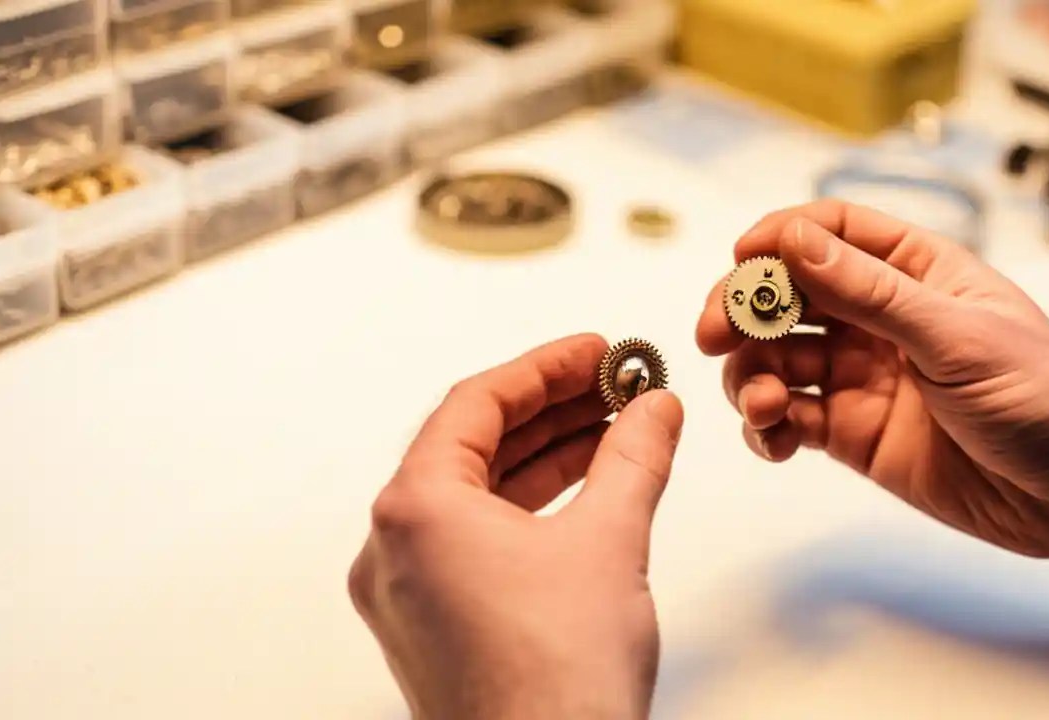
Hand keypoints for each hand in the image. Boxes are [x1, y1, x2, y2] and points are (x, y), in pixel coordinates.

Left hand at [349, 334, 683, 719]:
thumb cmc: (559, 680)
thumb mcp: (610, 541)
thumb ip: (634, 457)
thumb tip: (655, 406)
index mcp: (415, 511)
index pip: (476, 404)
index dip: (546, 367)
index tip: (598, 350)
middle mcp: (394, 548)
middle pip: (474, 446)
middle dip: (553, 411)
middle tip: (617, 384)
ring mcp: (408, 593)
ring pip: (478, 497)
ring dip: (547, 458)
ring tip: (616, 430)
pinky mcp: (433, 628)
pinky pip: (478, 543)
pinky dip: (531, 511)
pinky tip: (589, 493)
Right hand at [696, 200, 1048, 558]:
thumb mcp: (958, 336)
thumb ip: (871, 292)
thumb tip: (794, 241)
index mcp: (918, 273)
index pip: (834, 233)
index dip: (782, 238)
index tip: (741, 258)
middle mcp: (882, 319)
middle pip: (789, 295)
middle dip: (745, 310)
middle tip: (714, 335)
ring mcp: (864, 377)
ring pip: (778, 359)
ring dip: (752, 375)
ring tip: (764, 405)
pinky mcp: (854, 434)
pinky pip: (790, 419)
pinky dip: (768, 427)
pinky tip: (774, 438)